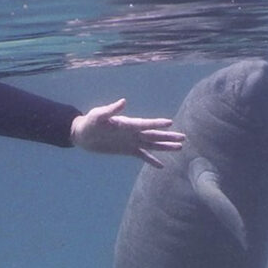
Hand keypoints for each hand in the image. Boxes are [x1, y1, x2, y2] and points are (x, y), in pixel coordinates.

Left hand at [70, 99, 185, 167]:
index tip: (170, 123)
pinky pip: (142, 156)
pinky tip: (162, 166)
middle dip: (168, 136)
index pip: (145, 124)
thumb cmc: (90, 122)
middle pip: (154, 135)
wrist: (83, 135)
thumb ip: (110, 110)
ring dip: (165, 147)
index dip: (157, 123)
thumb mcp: (98, 116)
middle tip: (184, 137)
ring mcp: (131, 142)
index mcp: (127, 124)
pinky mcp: (127, 150)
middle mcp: (133, 132)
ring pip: (152, 145)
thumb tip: (123, 101)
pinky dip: (152, 160)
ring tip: (180, 148)